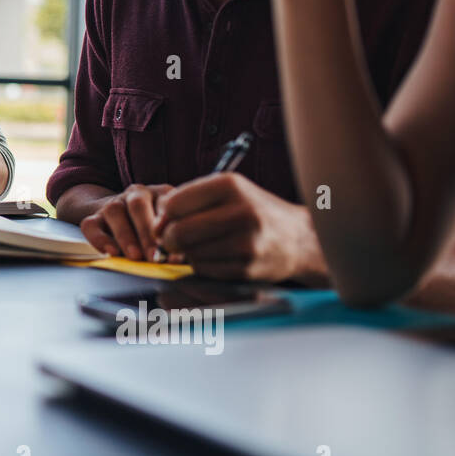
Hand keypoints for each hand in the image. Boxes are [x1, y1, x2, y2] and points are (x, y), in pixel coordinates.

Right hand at [79, 184, 173, 259]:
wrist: (125, 219)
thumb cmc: (157, 230)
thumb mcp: (170, 228)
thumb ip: (174, 237)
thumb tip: (177, 258)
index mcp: (160, 193)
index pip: (165, 201)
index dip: (168, 223)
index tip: (174, 244)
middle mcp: (136, 194)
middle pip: (138, 204)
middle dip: (146, 231)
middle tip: (155, 255)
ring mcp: (113, 204)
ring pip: (114, 210)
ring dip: (125, 235)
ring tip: (135, 256)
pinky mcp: (94, 218)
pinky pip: (90, 225)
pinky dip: (99, 239)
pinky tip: (111, 253)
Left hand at [152, 172, 320, 280]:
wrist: (298, 238)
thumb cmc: (252, 211)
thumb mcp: (227, 191)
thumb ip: (189, 199)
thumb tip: (156, 224)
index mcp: (230, 185)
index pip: (173, 204)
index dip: (163, 216)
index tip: (166, 221)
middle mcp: (240, 212)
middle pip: (178, 232)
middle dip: (169, 239)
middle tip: (174, 239)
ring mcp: (246, 242)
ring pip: (190, 253)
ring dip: (188, 253)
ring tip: (204, 244)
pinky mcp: (248, 267)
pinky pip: (205, 270)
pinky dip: (204, 265)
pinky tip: (218, 256)